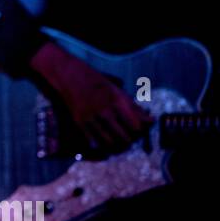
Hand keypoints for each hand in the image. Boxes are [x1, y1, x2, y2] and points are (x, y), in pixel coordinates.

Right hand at [30, 42, 152, 150]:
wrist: (69, 75)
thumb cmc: (97, 82)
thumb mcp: (117, 91)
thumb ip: (134, 107)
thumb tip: (150, 121)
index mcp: (117, 100)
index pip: (135, 125)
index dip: (139, 131)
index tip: (137, 131)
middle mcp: (105, 109)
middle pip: (124, 136)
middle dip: (129, 140)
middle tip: (128, 139)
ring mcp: (91, 116)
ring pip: (109, 142)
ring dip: (115, 145)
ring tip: (116, 141)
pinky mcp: (79, 121)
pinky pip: (93, 141)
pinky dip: (99, 143)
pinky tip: (102, 139)